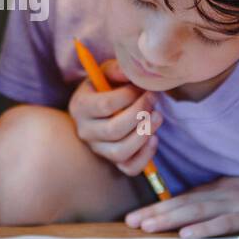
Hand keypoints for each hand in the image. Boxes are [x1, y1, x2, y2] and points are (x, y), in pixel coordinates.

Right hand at [66, 58, 162, 175]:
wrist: (103, 106)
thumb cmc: (106, 86)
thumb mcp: (107, 73)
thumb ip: (117, 69)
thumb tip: (130, 72)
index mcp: (80, 106)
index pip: (106, 105)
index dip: (129, 96)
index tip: (143, 87)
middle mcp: (85, 131)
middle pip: (113, 130)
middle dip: (140, 113)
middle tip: (154, 98)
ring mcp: (98, 149)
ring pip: (120, 152)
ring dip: (144, 134)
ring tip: (158, 116)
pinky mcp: (113, 162)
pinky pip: (130, 168)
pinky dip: (145, 156)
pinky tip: (154, 138)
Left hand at [124, 176, 238, 237]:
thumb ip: (218, 202)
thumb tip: (191, 215)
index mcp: (222, 187)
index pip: (184, 197)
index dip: (159, 207)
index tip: (136, 217)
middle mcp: (225, 191)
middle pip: (184, 202)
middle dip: (156, 212)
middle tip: (131, 222)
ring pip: (197, 210)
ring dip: (171, 219)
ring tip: (148, 227)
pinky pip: (224, 223)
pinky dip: (204, 228)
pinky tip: (186, 235)